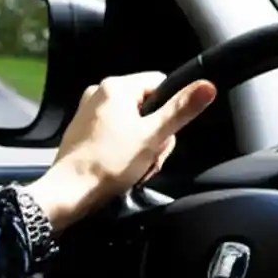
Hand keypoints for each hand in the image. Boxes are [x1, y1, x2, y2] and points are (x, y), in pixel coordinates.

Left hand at [25, 72, 216, 232]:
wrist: (69, 193)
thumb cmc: (110, 163)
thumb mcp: (153, 137)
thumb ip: (181, 110)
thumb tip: (208, 85)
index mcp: (116, 86)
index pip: (160, 84)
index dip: (170, 110)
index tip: (164, 135)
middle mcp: (99, 92)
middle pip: (147, 106)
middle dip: (155, 134)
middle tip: (150, 157)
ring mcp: (88, 111)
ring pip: (132, 122)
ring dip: (141, 145)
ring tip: (135, 166)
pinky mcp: (82, 130)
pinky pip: (115, 132)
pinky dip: (123, 149)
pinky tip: (121, 168)